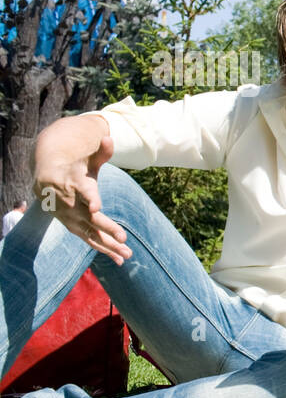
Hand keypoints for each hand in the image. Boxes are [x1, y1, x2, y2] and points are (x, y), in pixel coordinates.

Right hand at [35, 132, 130, 264]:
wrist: (46, 182)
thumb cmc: (74, 169)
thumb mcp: (86, 161)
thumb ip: (101, 153)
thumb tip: (110, 138)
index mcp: (75, 185)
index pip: (83, 193)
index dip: (90, 199)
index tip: (96, 207)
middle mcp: (72, 205)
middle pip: (90, 218)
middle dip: (106, 229)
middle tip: (123, 238)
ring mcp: (72, 219)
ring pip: (92, 234)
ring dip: (109, 246)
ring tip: (128, 254)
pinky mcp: (74, 227)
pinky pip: (90, 241)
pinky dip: (105, 250)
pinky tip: (121, 260)